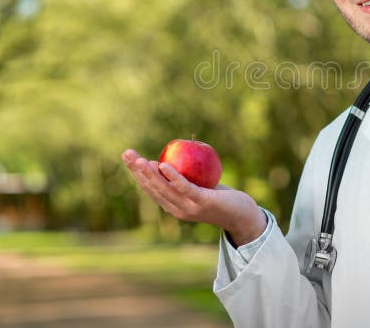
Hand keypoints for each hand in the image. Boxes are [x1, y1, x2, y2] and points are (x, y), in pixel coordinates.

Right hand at [121, 149, 266, 245]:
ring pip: (164, 189)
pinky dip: (173, 177)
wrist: (242, 215)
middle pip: (152, 188)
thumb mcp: (201, 186)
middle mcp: (177, 208)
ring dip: (150, 174)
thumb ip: (188, 177)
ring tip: (140, 159)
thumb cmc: (222, 198)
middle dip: (138, 171)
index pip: (150, 188)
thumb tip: (176, 155)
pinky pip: (184, 188)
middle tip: (127, 154)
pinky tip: (163, 165)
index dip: (137, 173)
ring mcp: (188, 207)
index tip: (128, 157)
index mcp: (173, 205)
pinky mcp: (201, 202)